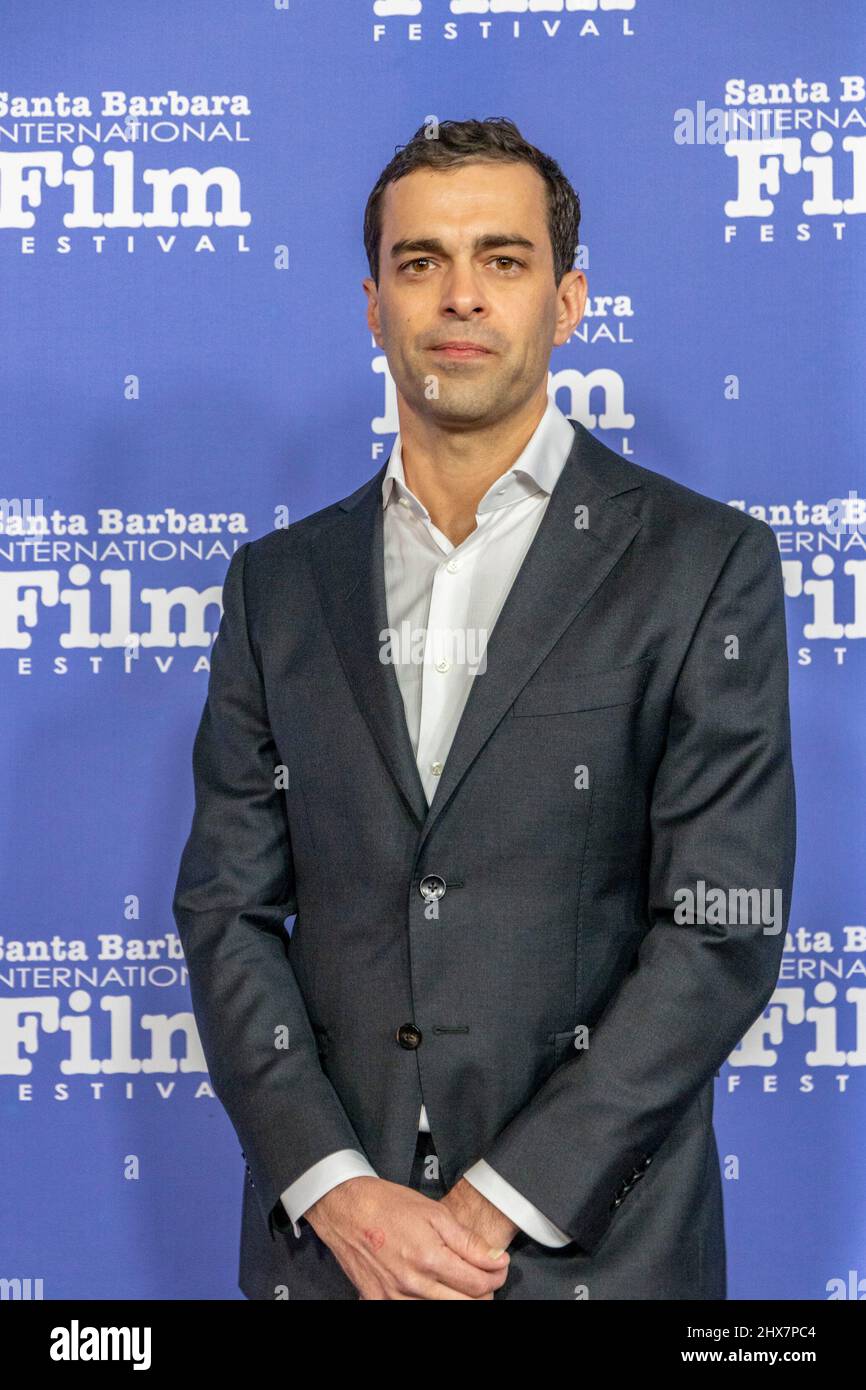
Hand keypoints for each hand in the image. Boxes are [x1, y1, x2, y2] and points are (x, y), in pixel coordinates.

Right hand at [304, 1176, 510, 1299]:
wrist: (346, 1209)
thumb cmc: (389, 1205)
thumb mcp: (435, 1213)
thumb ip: (468, 1241)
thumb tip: (497, 1260)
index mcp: (430, 1257)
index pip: (478, 1283)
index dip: (497, 1277)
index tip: (500, 1267)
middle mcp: (413, 1283)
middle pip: (464, 1304)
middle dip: (482, 1292)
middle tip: (485, 1277)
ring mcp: (395, 1296)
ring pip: (442, 1312)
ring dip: (458, 1299)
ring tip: (460, 1282)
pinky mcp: (380, 1301)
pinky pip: (412, 1311)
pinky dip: (429, 1302)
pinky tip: (434, 1289)